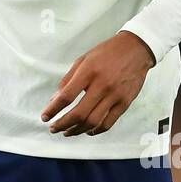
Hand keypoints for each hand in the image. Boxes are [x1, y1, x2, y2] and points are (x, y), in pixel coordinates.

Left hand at [40, 31, 155, 136]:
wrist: (136, 50)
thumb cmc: (107, 53)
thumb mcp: (83, 60)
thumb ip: (68, 80)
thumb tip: (55, 100)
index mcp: (89, 71)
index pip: (67, 96)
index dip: (53, 109)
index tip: (45, 117)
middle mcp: (102, 85)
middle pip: (79, 113)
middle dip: (63, 124)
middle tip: (54, 128)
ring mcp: (115, 95)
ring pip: (93, 122)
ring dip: (77, 130)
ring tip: (67, 131)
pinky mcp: (125, 103)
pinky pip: (108, 123)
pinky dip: (95, 130)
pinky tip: (87, 130)